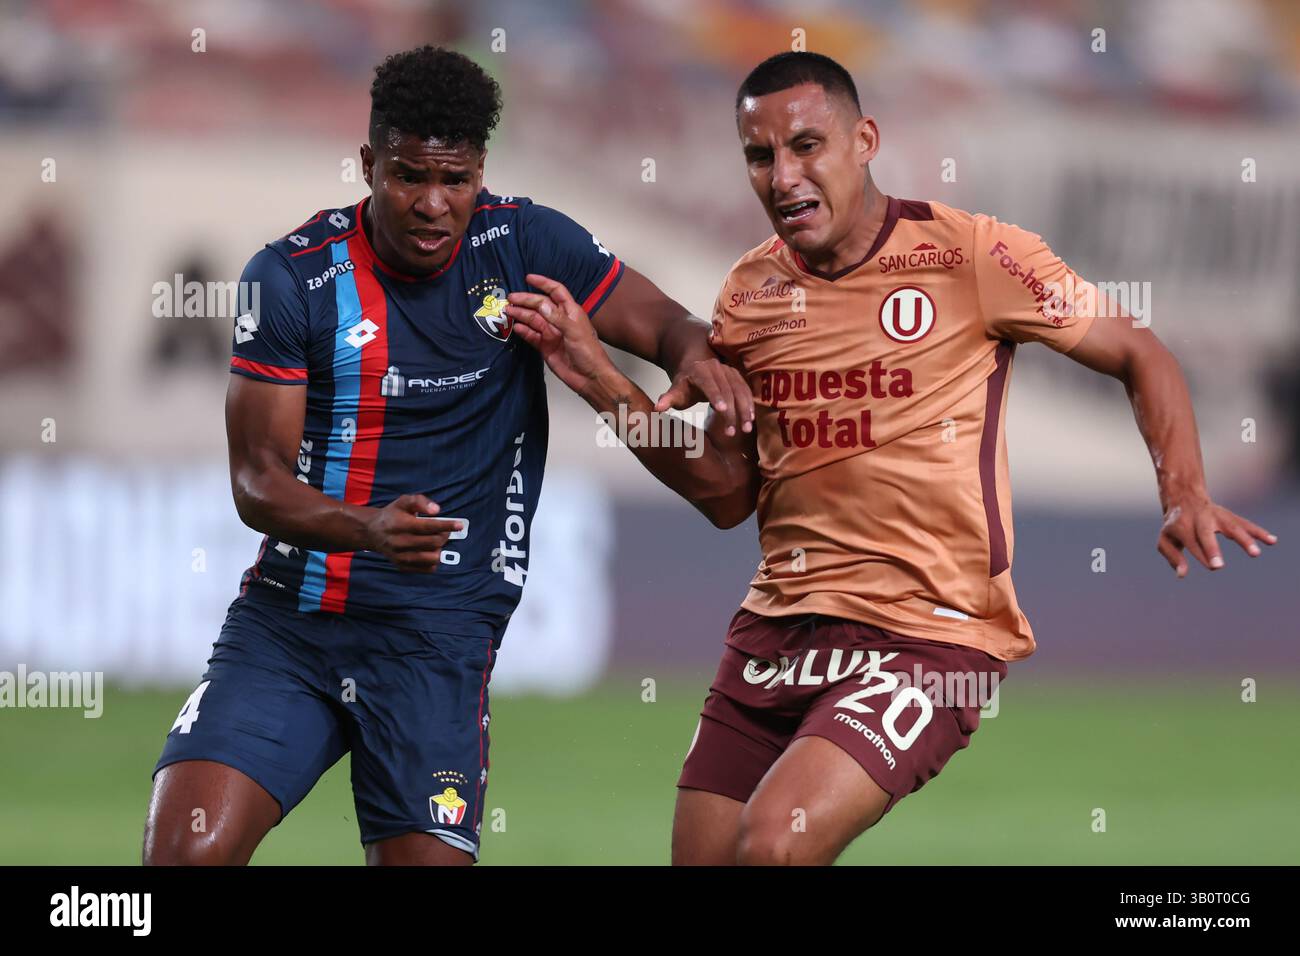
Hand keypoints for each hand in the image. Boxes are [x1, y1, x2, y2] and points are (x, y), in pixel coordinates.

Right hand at [365, 494, 462, 572]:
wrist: (373, 532)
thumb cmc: (393, 514)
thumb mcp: (403, 501)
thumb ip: (420, 501)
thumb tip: (437, 510)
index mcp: (400, 525)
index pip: (428, 526)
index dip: (446, 525)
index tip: (460, 525)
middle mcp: (399, 542)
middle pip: (433, 542)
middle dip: (444, 535)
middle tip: (444, 530)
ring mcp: (401, 557)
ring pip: (432, 558)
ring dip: (439, 548)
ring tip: (435, 541)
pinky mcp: (402, 567)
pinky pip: (427, 569)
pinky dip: (433, 560)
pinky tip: (429, 550)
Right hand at [505, 274, 619, 399]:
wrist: (590, 377)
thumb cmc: (590, 353)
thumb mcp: (575, 332)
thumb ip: (558, 318)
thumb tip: (542, 306)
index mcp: (571, 312)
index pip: (556, 291)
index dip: (543, 283)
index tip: (529, 278)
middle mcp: (560, 320)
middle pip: (540, 305)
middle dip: (526, 300)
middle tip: (511, 299)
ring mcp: (552, 333)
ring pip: (533, 319)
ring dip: (521, 315)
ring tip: (508, 311)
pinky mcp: (545, 346)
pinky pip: (532, 335)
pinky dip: (523, 331)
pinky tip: (516, 327)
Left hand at [655, 357, 754, 436]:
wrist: (694, 369)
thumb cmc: (684, 386)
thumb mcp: (675, 392)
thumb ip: (668, 399)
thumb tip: (657, 408)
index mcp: (699, 371)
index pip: (708, 384)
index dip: (716, 396)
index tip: (722, 410)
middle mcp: (716, 368)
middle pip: (727, 390)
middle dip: (731, 411)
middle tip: (732, 432)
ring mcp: (729, 371)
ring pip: (740, 390)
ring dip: (744, 409)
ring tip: (746, 428)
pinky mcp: (738, 376)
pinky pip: (746, 390)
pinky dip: (750, 404)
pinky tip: (751, 419)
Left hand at [1157, 494, 1276, 577]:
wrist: (1185, 498)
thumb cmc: (1174, 526)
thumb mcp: (1165, 540)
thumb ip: (1173, 557)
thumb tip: (1182, 575)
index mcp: (1183, 527)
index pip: (1192, 543)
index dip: (1202, 554)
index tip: (1213, 566)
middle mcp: (1200, 521)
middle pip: (1206, 534)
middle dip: (1212, 549)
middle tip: (1219, 566)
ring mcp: (1217, 517)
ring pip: (1231, 527)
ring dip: (1244, 540)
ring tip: (1256, 554)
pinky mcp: (1230, 517)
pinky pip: (1246, 524)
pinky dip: (1259, 532)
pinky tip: (1272, 541)